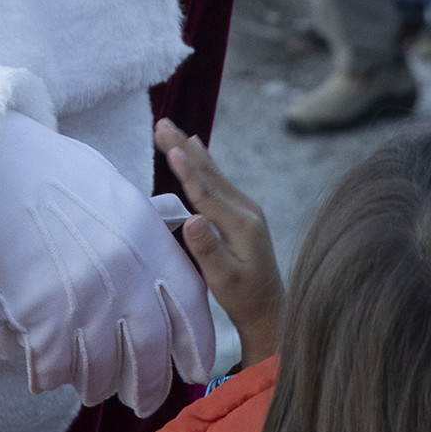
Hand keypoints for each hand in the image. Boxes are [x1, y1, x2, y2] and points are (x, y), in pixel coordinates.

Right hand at [0, 114, 218, 414]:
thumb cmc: (55, 175)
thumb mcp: (119, 195)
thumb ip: (147, 233)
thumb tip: (164, 257)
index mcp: (150, 246)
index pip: (190, 309)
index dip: (197, 346)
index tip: (196, 370)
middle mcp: (126, 279)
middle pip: (149, 352)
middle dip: (148, 386)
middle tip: (144, 403)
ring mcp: (85, 302)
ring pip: (102, 370)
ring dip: (98, 386)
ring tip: (93, 391)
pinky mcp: (43, 318)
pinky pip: (54, 368)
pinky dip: (51, 377)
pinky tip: (47, 378)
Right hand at [155, 120, 283, 365]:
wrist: (271, 309)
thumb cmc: (245, 299)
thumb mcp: (225, 280)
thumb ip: (208, 249)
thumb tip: (192, 219)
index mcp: (241, 224)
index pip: (206, 192)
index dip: (186, 169)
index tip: (168, 146)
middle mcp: (246, 210)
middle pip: (209, 173)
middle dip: (182, 146)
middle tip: (160, 122)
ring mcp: (246, 209)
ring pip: (213, 173)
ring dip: (189, 149)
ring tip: (170, 128)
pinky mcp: (242, 213)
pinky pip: (217, 180)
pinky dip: (201, 162)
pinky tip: (195, 148)